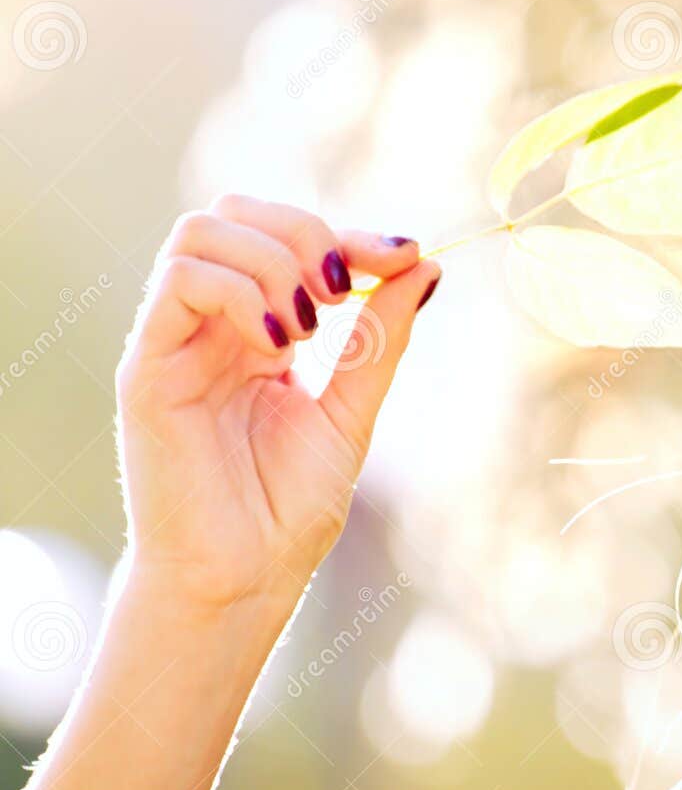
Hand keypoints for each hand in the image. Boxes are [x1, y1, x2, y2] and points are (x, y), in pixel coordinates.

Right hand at [115, 193, 440, 608]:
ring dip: (273, 261)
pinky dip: (240, 290)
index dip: (350, 233)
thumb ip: (381, 338)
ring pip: (202, 231)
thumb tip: (426, 266)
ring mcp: (177, 341)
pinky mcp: (147, 367)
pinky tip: (277, 344)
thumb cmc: (287, 508)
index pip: (290, 238)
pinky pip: (180, 282)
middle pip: (237, 211)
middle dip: (306, 230)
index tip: (406, 255)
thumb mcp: (352, 409)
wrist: (245, 578)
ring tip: (308, 329)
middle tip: (343, 292)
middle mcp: (214, 325)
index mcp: (260, 330)